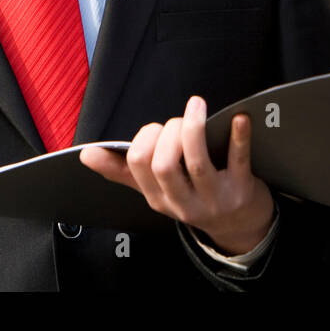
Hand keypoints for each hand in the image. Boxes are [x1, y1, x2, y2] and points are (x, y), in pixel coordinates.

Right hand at [78, 95, 275, 253]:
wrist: (240, 226)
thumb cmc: (195, 198)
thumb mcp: (157, 191)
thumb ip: (124, 171)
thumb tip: (87, 154)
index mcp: (158, 197)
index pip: (138, 165)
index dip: (145, 138)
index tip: (156, 129)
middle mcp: (183, 201)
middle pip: (164, 165)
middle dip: (167, 134)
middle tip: (177, 121)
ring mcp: (213, 197)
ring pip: (197, 163)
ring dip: (194, 128)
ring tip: (195, 105)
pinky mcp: (242, 189)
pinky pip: (239, 161)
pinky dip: (239, 138)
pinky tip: (239, 119)